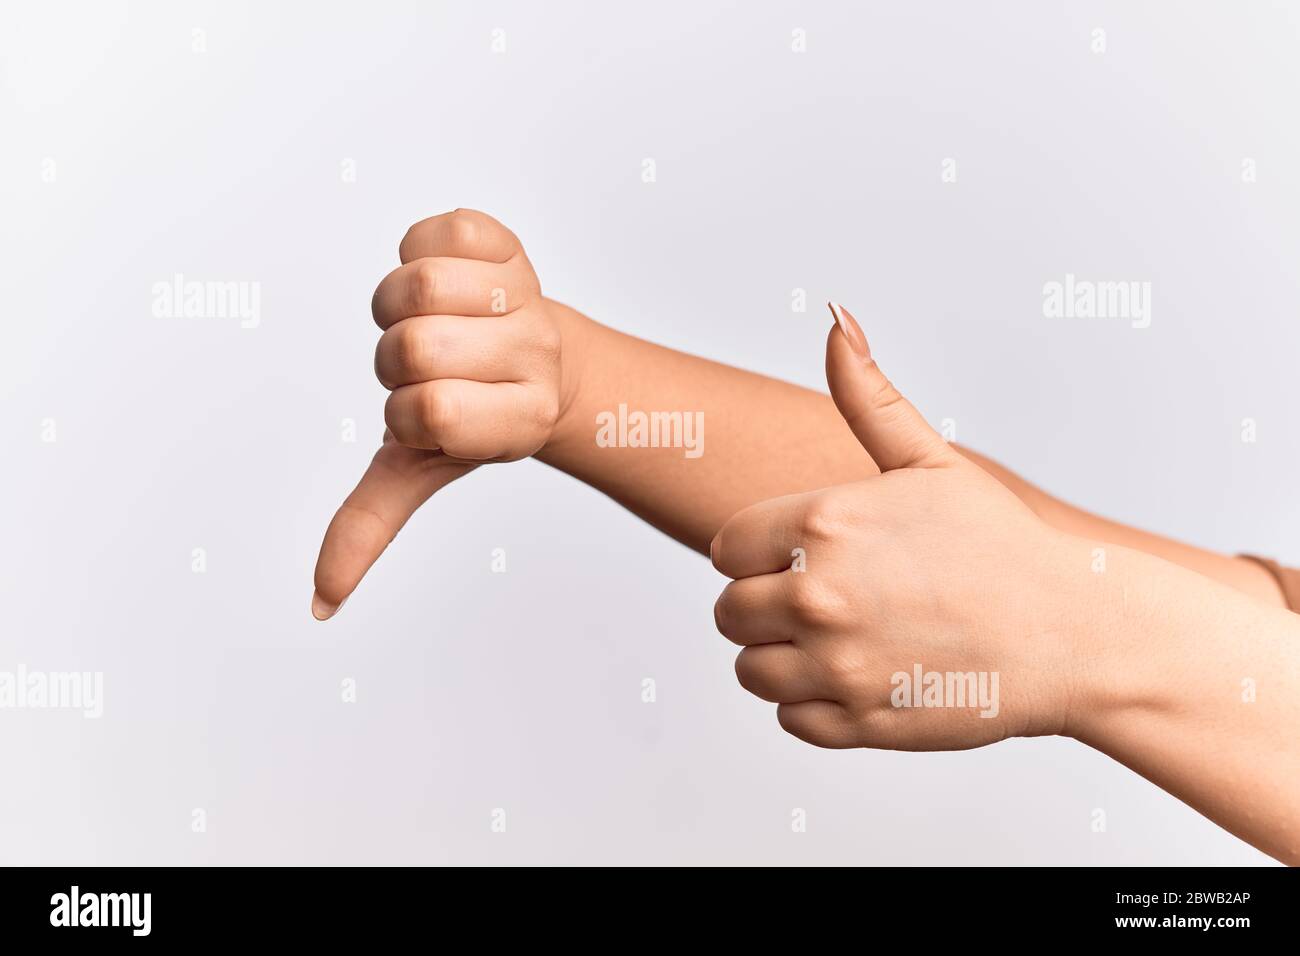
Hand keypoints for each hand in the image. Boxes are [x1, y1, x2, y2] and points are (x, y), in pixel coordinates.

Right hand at [312, 209, 561, 618]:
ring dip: (403, 304)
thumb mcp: (425, 469)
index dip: (407, 414)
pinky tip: (446, 276)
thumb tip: (318, 602)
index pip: (430, 415)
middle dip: (398, 360)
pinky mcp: (512, 247)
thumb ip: (373, 521)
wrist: (546, 365)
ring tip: (433, 320)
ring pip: (423, 285)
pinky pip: (442, 228)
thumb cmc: (473, 415)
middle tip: (428, 365)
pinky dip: (423, 247)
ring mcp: (528, 301)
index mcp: (517, 422)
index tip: (432, 415)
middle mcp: (533, 360)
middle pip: (414, 347)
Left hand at [710, 303, 1094, 749]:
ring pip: (750, 668)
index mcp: (824, 524)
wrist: (1073, 636)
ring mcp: (835, 666)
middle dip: (766, 604)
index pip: (725, 549)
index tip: (802, 557)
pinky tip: (864, 674)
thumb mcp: (930, 461)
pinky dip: (815, 703)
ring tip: (843, 638)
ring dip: (784, 657)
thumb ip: (868, 396)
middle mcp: (818, 596)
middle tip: (829, 600)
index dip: (760, 553)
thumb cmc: (1001, 545)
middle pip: (729, 611)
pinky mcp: (855, 724)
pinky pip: (789, 717)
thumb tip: (834, 317)